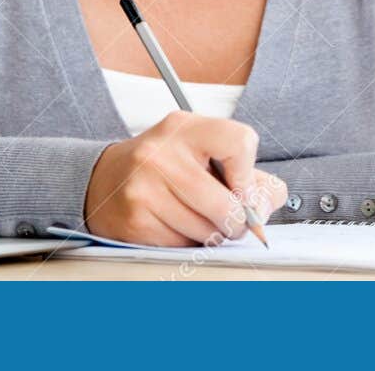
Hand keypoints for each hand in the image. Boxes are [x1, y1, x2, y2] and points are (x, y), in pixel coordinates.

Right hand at [83, 111, 287, 245]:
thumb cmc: (164, 166)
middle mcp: (162, 154)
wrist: (104, 181)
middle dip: (236, 221)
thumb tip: (271, 200)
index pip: (240, 142)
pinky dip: (187, 243)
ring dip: (212, 235)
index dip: (250, 175)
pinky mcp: (135, 221)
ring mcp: (145, 189)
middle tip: (229, 220)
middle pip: (227, 204)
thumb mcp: (202, 151)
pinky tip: (175, 226)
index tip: (243, 188)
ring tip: (196, 219)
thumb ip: (247, 173)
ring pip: (207, 231)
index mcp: (185, 128)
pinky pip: (182, 245)